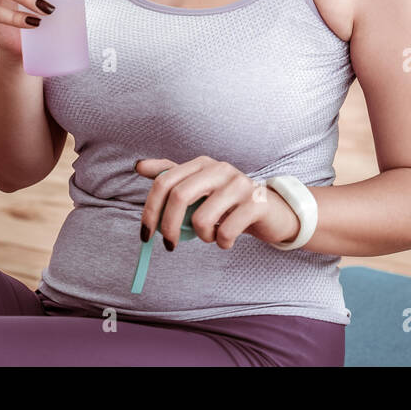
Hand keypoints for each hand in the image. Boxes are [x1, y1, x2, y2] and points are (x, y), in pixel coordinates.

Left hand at [133, 157, 300, 249]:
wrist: (272, 211)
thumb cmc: (229, 202)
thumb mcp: (199, 187)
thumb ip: (171, 176)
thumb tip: (138, 166)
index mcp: (201, 163)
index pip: (164, 181)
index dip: (150, 209)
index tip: (145, 235)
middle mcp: (220, 168)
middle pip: (179, 196)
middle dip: (168, 227)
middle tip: (170, 245)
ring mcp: (239, 185)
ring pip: (201, 218)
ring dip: (201, 236)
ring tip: (211, 235)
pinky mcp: (256, 204)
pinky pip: (226, 232)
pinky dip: (222, 243)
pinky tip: (227, 239)